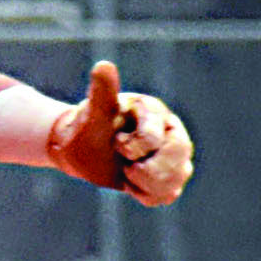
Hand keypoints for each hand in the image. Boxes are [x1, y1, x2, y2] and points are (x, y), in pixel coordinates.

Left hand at [52, 60, 194, 205]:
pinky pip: (169, 194)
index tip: (117, 144)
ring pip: (176, 179)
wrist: (81, 151)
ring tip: (127, 173)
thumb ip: (102, 92)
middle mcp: (169, 131)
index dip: (133, 148)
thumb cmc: (87, 129)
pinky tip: (133, 184)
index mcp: (154, 111)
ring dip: (145, 184)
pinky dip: (147, 195)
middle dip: (146, 170)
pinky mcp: (169, 175)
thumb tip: (103, 66)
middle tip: (126, 167)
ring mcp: (172, 154)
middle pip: (178, 158)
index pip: (155, 138)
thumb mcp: (93, 112)